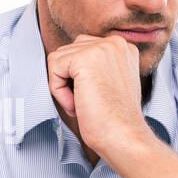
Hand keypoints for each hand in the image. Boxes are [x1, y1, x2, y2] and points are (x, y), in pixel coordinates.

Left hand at [46, 34, 152, 160]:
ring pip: (59, 59)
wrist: (123, 135)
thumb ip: (97, 67)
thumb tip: (70, 65)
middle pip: (69, 51)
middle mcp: (115, 43)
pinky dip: (59, 91)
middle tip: (85, 102)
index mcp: (123, 47)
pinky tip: (77, 104)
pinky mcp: (83, 59)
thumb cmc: (116, 119)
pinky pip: (54, 68)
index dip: (79, 77)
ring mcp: (100, 48)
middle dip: (70, 80)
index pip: (84, 48)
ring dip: (64, 86)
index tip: (93, 97)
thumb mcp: (111, 82)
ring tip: (82, 104)